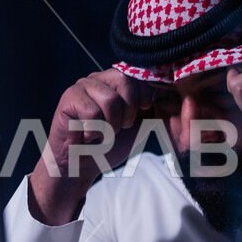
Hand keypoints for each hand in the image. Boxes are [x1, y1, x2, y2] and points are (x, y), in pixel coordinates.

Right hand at [30, 68, 154, 224]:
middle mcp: (100, 78)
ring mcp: (83, 85)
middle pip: (126, 81)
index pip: (139, 76)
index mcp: (118, 82)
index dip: (144, 98)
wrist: (82, 165)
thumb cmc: (109, 144)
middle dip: (128, 112)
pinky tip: (86, 135)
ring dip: (110, 125)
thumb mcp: (138, 126)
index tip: (136, 118)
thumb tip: (172, 94)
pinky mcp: (69, 97)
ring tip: (101, 133)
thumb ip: (151, 108)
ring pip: (110, 100)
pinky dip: (93, 131)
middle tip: (118, 128)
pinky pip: (92, 113)